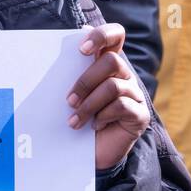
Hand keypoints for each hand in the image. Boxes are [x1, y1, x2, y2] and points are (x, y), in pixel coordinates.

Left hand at [65, 24, 149, 170]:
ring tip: (74, 121)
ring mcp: (134, 94)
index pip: (115, 35)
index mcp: (107, 65)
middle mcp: (124, 75)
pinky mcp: (140, 114)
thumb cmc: (78, 120)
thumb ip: (69, 75)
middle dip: (85, 81)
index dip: (102, 35)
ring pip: (113, 86)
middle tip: (68, 101)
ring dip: (88, 104)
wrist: (89, 154)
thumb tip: (51, 57)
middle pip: (112, 60)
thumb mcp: (72, 96)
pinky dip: (103, 116)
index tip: (81, 49)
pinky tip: (94, 126)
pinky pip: (122, 106)